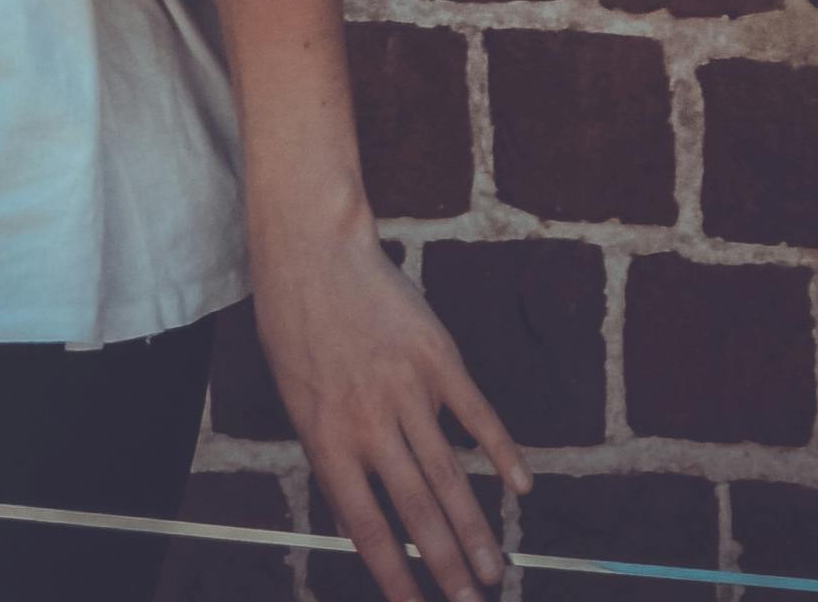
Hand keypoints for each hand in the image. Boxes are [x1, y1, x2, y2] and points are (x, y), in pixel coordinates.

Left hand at [246, 211, 527, 601]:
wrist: (312, 250)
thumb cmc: (296, 329)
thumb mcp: (297, 404)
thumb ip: (330, 463)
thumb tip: (355, 524)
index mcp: (328, 441)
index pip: (368, 528)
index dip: (395, 575)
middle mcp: (370, 423)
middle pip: (418, 511)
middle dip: (447, 566)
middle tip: (471, 601)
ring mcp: (407, 388)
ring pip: (450, 475)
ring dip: (477, 528)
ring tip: (496, 569)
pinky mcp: (437, 356)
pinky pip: (477, 414)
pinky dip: (503, 452)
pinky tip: (522, 486)